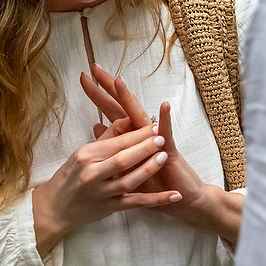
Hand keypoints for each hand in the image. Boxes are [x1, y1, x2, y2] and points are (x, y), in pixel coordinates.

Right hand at [30, 122, 179, 255]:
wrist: (54, 208)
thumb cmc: (69, 177)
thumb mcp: (82, 153)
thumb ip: (107, 138)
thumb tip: (127, 119)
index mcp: (86, 155)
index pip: (116, 141)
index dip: (137, 134)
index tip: (154, 125)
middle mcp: (92, 173)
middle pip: (123, 158)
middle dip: (145, 147)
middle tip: (161, 137)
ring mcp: (101, 193)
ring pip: (130, 180)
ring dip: (149, 168)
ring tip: (165, 156)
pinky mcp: (109, 208)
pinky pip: (137, 203)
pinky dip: (157, 200)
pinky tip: (175, 196)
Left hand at [80, 64, 218, 226]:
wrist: (182, 197)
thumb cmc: (155, 180)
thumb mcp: (127, 162)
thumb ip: (113, 143)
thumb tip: (95, 126)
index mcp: (131, 136)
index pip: (111, 109)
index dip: (98, 95)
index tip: (83, 77)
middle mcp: (144, 133)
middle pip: (122, 106)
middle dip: (108, 88)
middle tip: (94, 67)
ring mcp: (157, 140)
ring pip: (140, 116)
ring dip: (130, 99)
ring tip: (119, 81)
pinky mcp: (170, 151)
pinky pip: (167, 134)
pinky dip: (165, 120)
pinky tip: (164, 106)